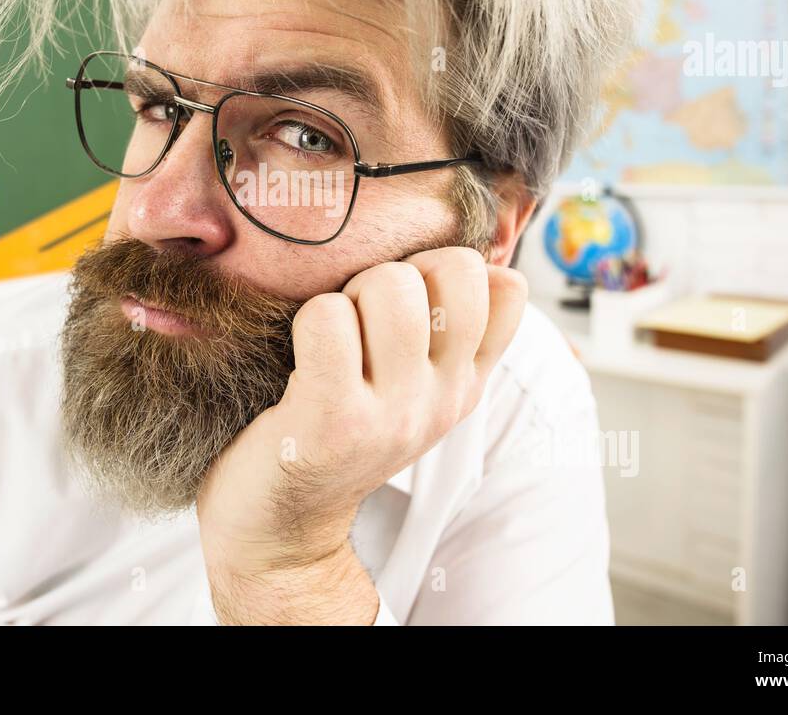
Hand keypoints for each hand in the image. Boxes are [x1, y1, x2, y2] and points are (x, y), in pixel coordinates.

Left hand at [196, 247, 528, 618]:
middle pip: (451, 271)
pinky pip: (328, 317)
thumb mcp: (414, 388)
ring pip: (391, 285)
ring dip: (348, 292)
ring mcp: (394, 414)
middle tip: (357, 316)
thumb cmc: (339, 432)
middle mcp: (444, 399)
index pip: (507, 288)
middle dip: (394, 270)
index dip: (447, 265)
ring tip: (330, 336)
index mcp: (466, 383)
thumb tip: (504, 270)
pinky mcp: (334, 421)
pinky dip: (307, 320)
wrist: (280, 522)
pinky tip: (300, 359)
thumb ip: (459, 333)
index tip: (406, 296)